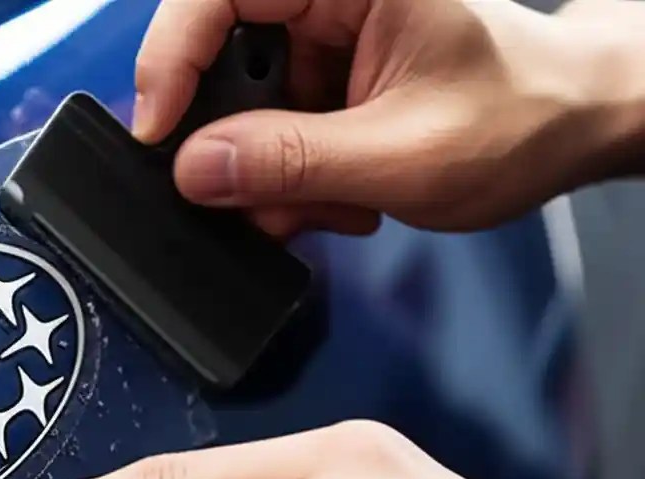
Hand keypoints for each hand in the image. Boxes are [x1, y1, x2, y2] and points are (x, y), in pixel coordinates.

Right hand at [133, 0, 644, 234]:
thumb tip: (194, 168)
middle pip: (217, 57)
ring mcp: (320, 42)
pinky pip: (263, 132)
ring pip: (236, 108)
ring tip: (327, 207)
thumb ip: (294, 161)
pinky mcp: (319, 82)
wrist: (569, 130)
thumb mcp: (405, 154)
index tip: (159, 133)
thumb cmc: (523, 118)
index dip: (171, 59)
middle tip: (256, 202)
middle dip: (230, 143)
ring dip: (264, 175)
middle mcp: (327, 0)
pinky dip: (285, 181)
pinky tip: (336, 200)